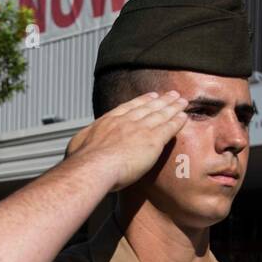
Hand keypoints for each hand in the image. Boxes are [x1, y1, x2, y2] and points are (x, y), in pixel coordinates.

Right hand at [65, 91, 188, 191]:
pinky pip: (169, 128)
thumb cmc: (82, 162)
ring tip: (181, 101)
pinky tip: (184, 117)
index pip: (128, 108)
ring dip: (172, 107)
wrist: (92, 167)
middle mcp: (125, 122)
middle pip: (147, 107)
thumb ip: (83, 143)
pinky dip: (177, 121)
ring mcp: (139, 129)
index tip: (149, 97)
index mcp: (107, 122)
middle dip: (160, 100)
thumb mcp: (77, 146)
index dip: (140, 102)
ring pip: (160, 114)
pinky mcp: (152, 141)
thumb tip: (79, 146)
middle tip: (170, 94)